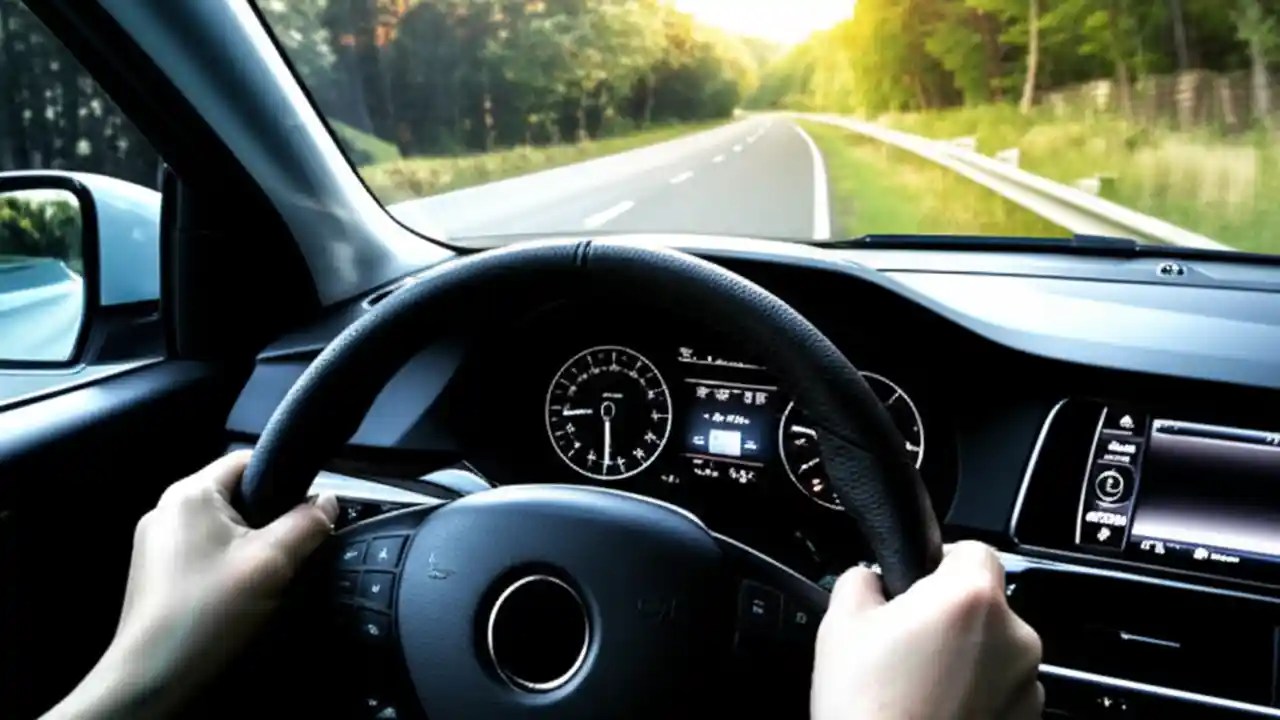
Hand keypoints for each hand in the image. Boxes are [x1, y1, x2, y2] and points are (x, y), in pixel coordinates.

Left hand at [43, 451, 338, 719]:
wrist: (154, 676)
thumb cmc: (209, 610)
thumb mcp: (272, 563)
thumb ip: (306, 524)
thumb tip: (328, 501)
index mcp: (190, 493)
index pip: (247, 460)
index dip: (285, 476)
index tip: (308, 509)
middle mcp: (166, 509)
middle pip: (235, 495)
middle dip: (268, 517)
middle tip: (292, 548)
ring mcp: (154, 542)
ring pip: (220, 526)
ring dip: (247, 544)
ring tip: (267, 573)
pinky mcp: (153, 571)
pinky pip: (201, 551)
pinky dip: (225, 562)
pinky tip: (237, 591)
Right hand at [811, 542, 1042, 719]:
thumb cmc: (867, 708)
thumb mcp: (840, 624)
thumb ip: (861, 580)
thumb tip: (871, 578)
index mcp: (970, 597)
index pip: (972, 549)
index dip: (939, 562)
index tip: (916, 584)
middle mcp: (1014, 636)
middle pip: (984, 603)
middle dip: (947, 616)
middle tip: (903, 642)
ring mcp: (1027, 685)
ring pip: (994, 649)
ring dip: (964, 657)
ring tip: (915, 684)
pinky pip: (1001, 690)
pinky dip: (975, 694)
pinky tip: (934, 708)